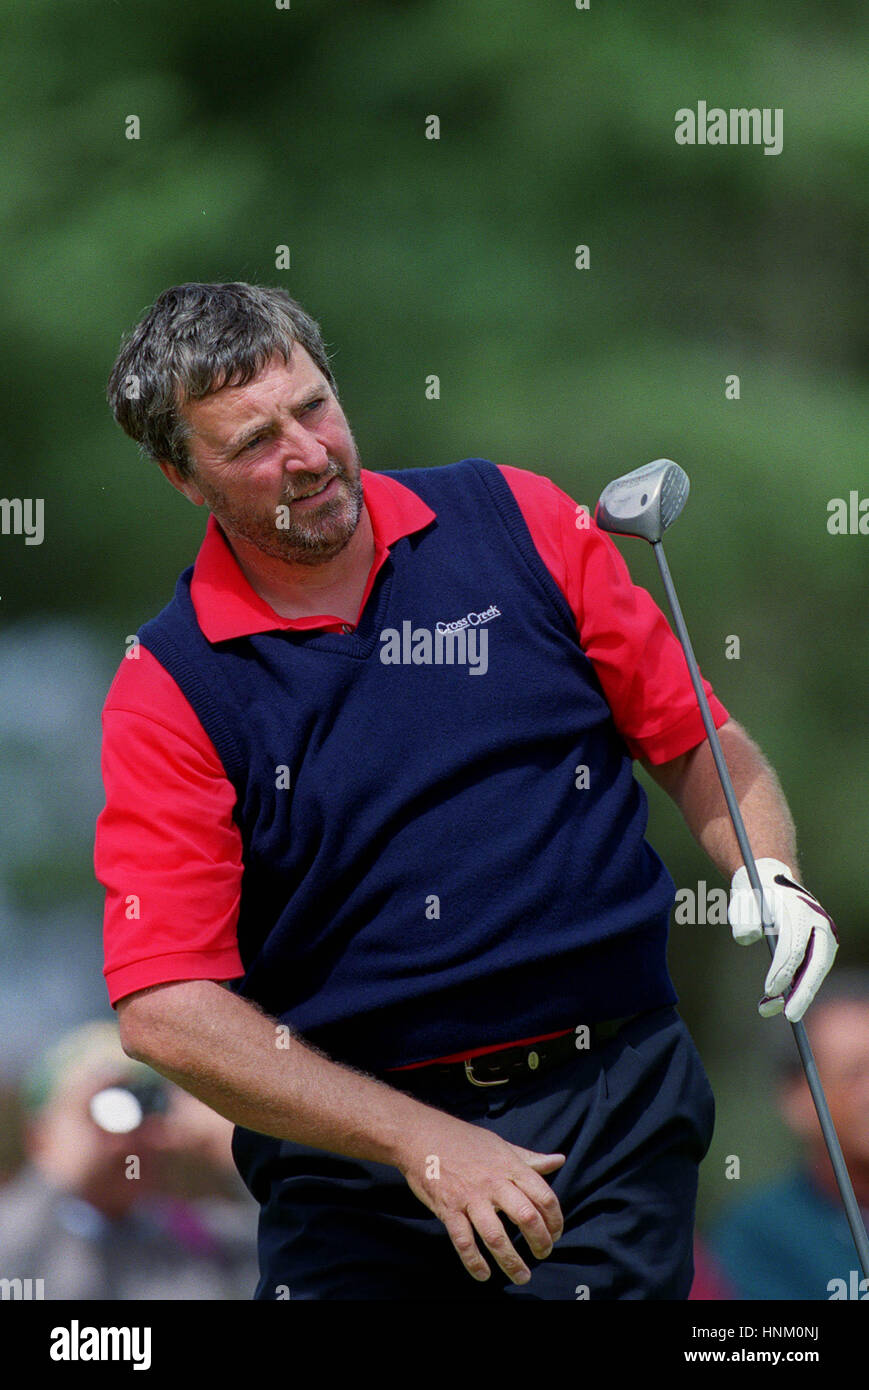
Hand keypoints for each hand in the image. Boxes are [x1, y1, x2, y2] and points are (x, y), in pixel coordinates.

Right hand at [395, 1107, 565, 1284]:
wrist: (420, 1134)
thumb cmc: (464, 1140)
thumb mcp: (501, 1145)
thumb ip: (530, 1159)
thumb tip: (559, 1160)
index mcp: (509, 1166)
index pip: (544, 1196)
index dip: (555, 1219)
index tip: (556, 1233)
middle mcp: (493, 1183)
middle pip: (526, 1217)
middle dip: (541, 1242)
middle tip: (544, 1254)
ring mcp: (470, 1197)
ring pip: (496, 1236)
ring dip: (512, 1261)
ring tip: (522, 1276)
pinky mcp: (448, 1209)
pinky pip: (464, 1242)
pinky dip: (474, 1262)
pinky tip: (483, 1274)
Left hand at [728, 857, 838, 1021]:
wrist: (770, 882)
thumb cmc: (754, 895)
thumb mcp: (743, 902)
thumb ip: (743, 919)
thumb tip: (749, 938)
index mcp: (799, 908)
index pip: (795, 945)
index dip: (783, 969)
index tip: (769, 989)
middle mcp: (818, 922)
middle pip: (818, 962)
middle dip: (804, 991)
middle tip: (789, 1015)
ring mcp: (823, 935)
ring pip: (816, 970)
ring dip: (798, 994)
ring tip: (767, 1010)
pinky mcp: (821, 946)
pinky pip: (811, 971)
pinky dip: (795, 988)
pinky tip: (771, 1002)